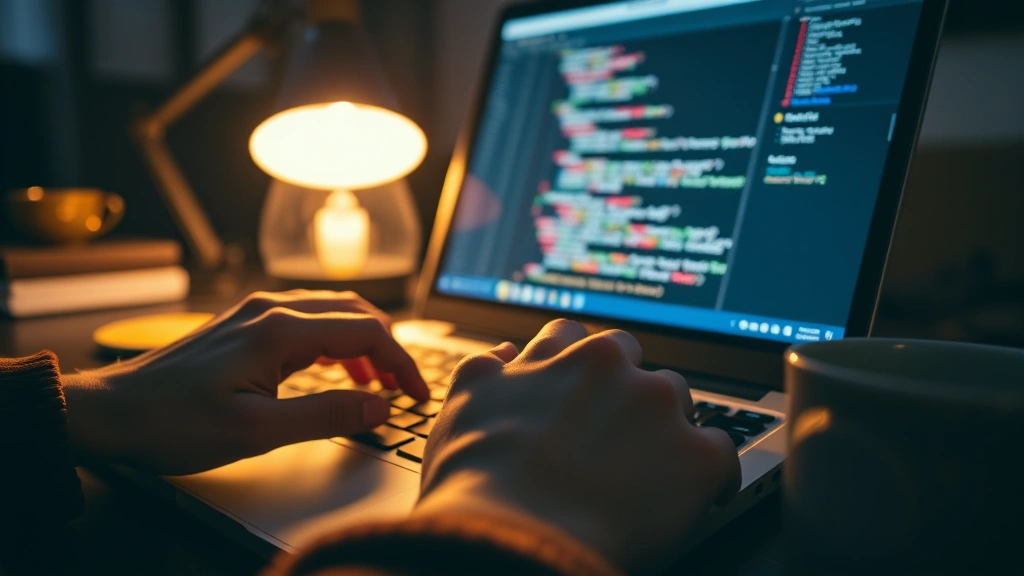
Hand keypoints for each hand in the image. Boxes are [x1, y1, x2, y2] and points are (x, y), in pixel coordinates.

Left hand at [63, 290, 428, 474]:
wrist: (112, 412)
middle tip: (405, 387)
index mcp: (280, 331)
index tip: (418, 395)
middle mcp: (271, 310)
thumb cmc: (174, 423)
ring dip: (362, 343)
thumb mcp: (257, 432)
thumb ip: (325, 415)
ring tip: (377, 382)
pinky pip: (306, 321)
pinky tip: (333, 369)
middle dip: (389, 348)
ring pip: (331, 313)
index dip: (403, 363)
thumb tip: (380, 407)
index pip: (367, 331)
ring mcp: (255, 313)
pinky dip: (334, 341)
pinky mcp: (243, 325)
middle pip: (355, 311)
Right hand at [414, 319, 740, 572]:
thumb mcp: (461, 407)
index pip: (578, 338)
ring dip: (668, 429)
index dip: (579, 370)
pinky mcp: (696, 456)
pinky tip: (693, 499)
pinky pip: (722, 454)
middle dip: (628, 393)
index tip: (580, 394)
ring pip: (681, 402)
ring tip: (648, 476)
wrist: (510, 539)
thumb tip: (504, 355)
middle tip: (613, 439)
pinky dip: (710, 476)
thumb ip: (486, 370)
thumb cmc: (475, 484)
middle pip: (637, 364)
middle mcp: (613, 367)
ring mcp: (658, 407)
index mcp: (560, 354)